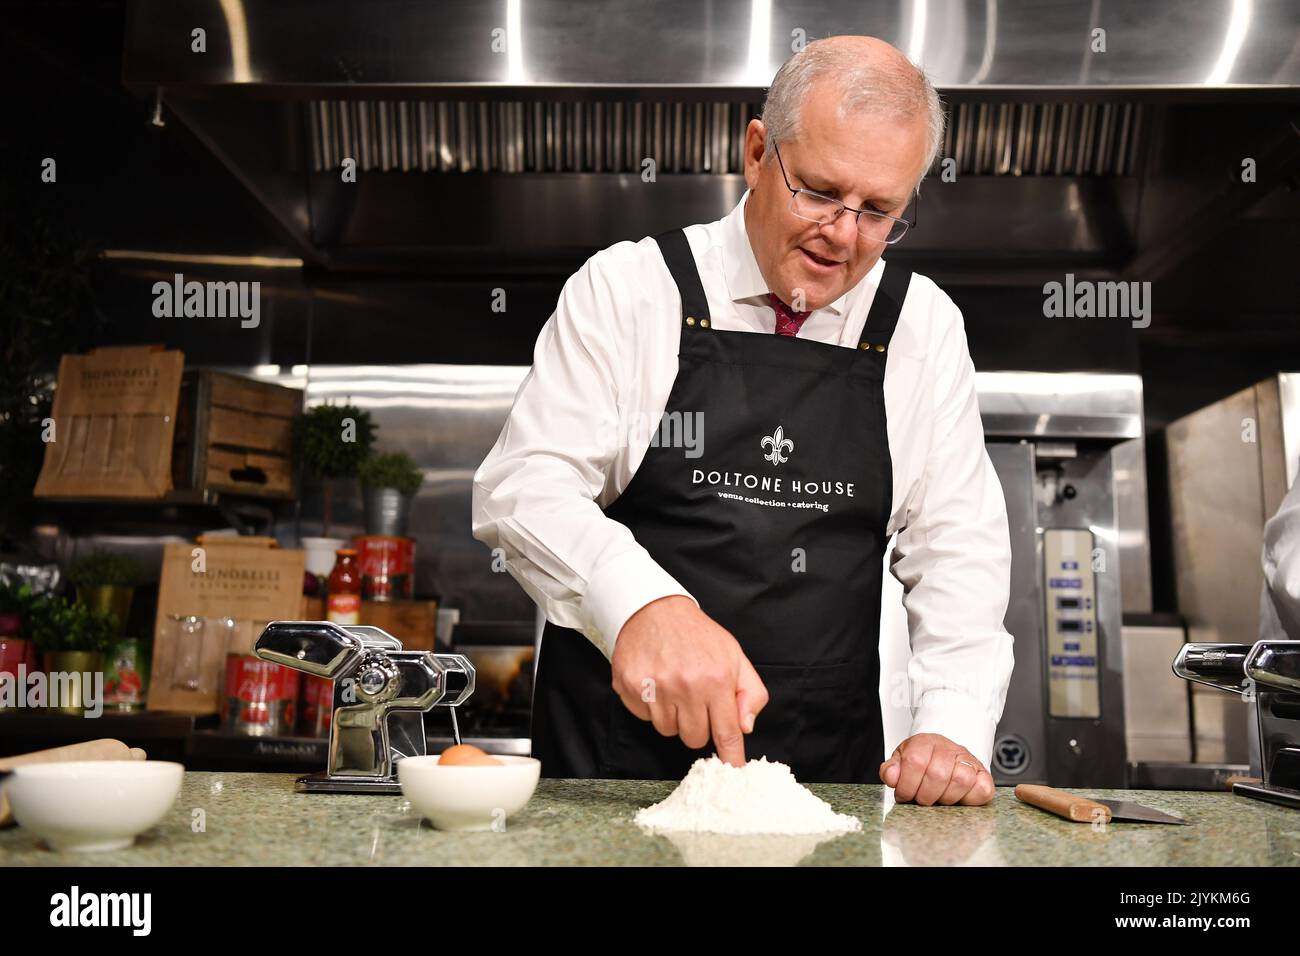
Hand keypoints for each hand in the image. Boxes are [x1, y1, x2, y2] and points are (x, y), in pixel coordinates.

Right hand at [610, 595, 768, 766]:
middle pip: (694, 739)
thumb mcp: (734, 656)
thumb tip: (746, 726)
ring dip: (672, 716)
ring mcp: (655, 688)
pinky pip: (643, 717)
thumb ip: (750, 693)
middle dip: (697, 725)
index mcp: (716, 680)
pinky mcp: (629, 686)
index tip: (734, 772)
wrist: (655, 609)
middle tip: (694, 700)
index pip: (727, 732)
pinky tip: (654, 683)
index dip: (731, 757)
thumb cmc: (697, 635)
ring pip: (667, 731)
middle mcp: (685, 686)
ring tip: (673, 687)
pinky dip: (650, 706)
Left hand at [879, 733, 993, 805]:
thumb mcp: (901, 761)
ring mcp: (968, 760)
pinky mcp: (983, 775)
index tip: (904, 794)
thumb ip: (891, 770)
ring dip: (946, 798)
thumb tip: (891, 776)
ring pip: (961, 780)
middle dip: (925, 795)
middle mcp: (948, 748)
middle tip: (921, 799)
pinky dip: (970, 799)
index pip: (915, 761)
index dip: (907, 785)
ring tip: (938, 798)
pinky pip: (982, 789)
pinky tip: (958, 798)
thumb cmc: (921, 761)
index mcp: (924, 742)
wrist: (944, 753)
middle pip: (938, 774)